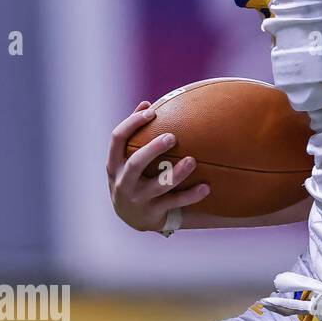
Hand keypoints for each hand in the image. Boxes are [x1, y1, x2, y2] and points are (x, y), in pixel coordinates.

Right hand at [106, 100, 209, 231]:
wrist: (132, 217)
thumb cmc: (133, 177)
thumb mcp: (127, 158)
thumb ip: (136, 134)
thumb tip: (146, 103)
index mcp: (115, 163)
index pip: (117, 139)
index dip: (132, 123)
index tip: (151, 112)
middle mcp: (123, 181)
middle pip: (136, 163)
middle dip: (154, 149)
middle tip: (172, 136)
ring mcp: (137, 198)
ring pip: (158, 186)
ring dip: (176, 174)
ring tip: (192, 160)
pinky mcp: (152, 213)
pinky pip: (174, 203)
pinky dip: (191, 196)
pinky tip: (206, 187)